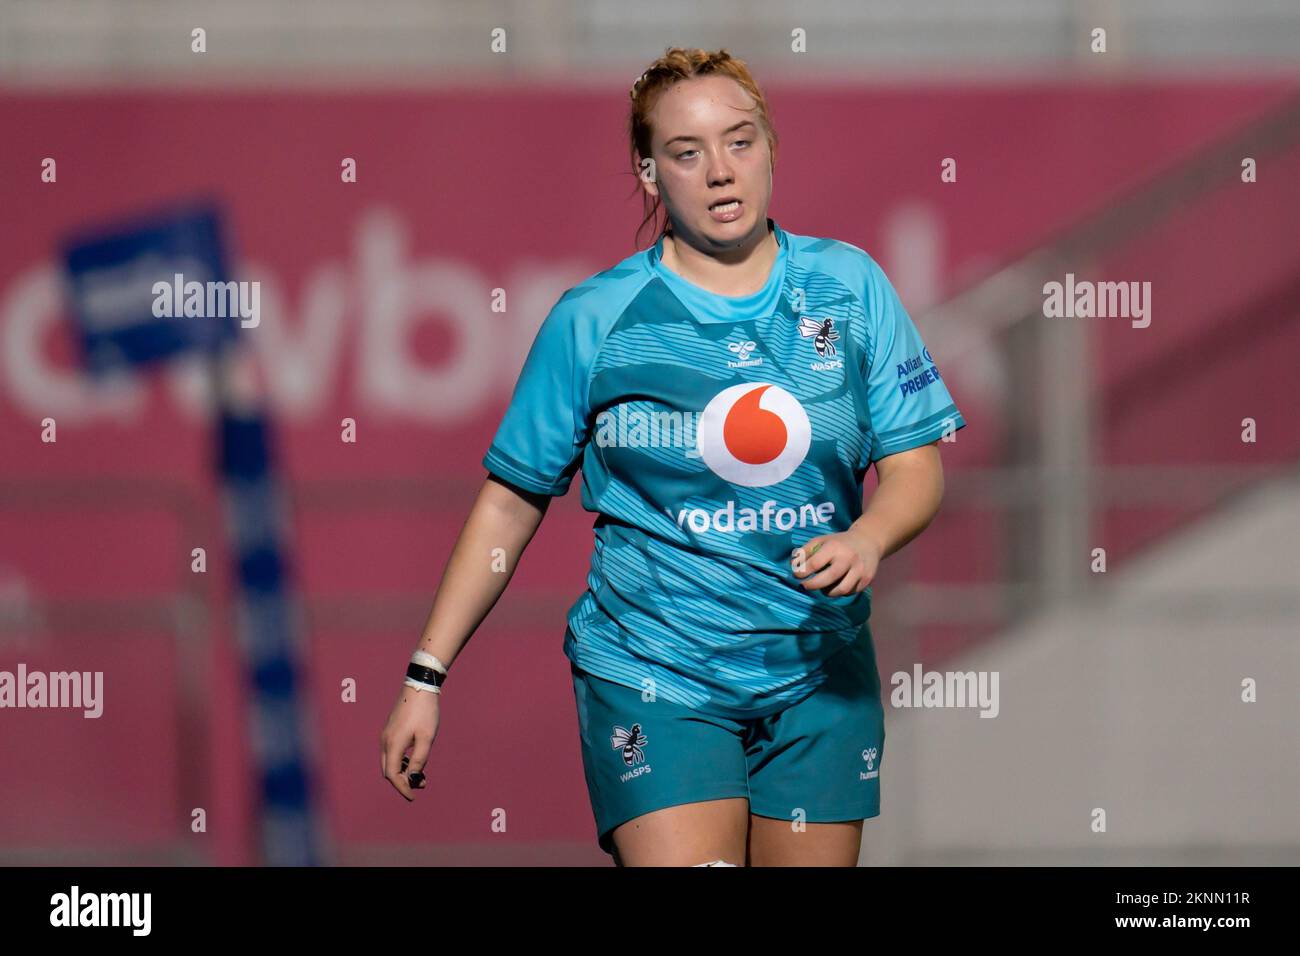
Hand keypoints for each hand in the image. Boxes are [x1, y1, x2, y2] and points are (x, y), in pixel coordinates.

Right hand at [380, 684, 441, 801]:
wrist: (419, 686)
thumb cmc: (425, 712)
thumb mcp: (426, 738)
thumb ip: (419, 760)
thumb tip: (412, 778)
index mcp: (393, 744)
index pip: (392, 774)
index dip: (402, 788)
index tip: (413, 797)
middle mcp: (385, 741)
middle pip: (388, 770)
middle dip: (402, 781)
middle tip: (420, 785)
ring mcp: (386, 735)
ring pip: (388, 761)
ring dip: (402, 771)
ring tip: (421, 775)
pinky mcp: (390, 730)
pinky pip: (391, 752)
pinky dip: (400, 761)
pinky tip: (413, 761)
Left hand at [790, 527, 881, 596]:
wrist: (869, 541)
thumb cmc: (839, 542)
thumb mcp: (821, 540)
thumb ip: (806, 551)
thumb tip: (794, 565)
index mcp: (834, 547)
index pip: (815, 563)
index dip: (802, 572)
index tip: (797, 575)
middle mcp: (848, 558)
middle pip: (827, 579)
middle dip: (813, 585)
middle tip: (805, 586)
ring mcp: (859, 570)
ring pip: (841, 590)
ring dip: (828, 592)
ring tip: (822, 588)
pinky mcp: (867, 579)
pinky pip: (850, 592)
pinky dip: (841, 592)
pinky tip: (836, 586)